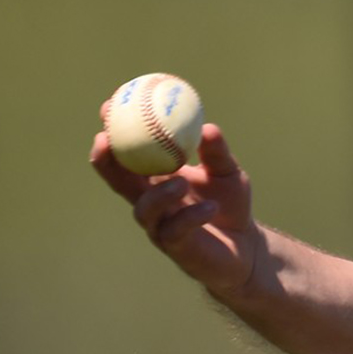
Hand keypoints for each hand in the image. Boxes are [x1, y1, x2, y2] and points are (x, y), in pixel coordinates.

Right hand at [91, 111, 260, 296]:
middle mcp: (150, 200)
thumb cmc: (229, 203)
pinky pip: (176, 231)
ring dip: (158, 193)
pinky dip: (192, 216)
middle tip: (107, 139)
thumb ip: (217, 153)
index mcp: (156, 177)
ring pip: (144, 209)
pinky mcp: (176, 247)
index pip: (127, 154)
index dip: (113, 131)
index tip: (108, 106)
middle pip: (118, 181)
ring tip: (181, 181)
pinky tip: (210, 207)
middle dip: (107, 160)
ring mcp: (159, 225)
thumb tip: (207, 128)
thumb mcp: (226, 171)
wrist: (245, 245)